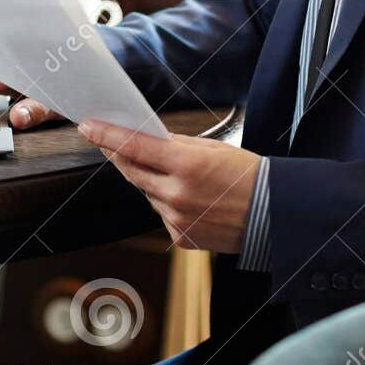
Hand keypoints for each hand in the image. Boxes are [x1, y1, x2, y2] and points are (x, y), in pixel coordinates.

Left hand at [79, 120, 261, 252]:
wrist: (275, 215)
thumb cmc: (249, 176)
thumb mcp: (213, 149)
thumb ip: (175, 146)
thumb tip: (146, 140)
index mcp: (187, 166)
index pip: (135, 147)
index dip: (107, 135)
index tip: (89, 127)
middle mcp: (178, 195)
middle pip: (132, 172)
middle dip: (119, 155)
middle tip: (109, 142)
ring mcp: (178, 220)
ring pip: (148, 194)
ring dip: (152, 182)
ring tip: (180, 176)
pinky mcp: (181, 238)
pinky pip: (163, 216)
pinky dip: (168, 205)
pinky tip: (192, 200)